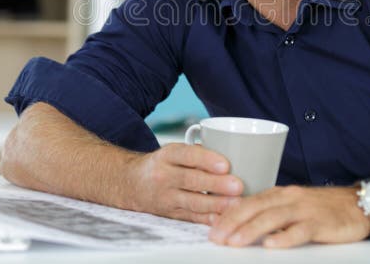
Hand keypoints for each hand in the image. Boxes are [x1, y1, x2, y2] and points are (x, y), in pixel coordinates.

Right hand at [127, 143, 243, 224]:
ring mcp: (165, 197)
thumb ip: (198, 152)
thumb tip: (230, 153)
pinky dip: (208, 218)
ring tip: (235, 203)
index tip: (225, 164)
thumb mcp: (173, 151)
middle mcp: (163, 175)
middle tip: (238, 185)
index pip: (187, 155)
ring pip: (192, 201)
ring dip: (216, 204)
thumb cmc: (161, 164)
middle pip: (191, 180)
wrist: (131, 183)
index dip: (206, 159)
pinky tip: (223, 218)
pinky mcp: (170, 213)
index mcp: (167, 155)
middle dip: (216, 184)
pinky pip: (191, 217)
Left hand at [208, 185, 369, 247]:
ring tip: (235, 242)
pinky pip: (301, 230)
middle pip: (256, 208)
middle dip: (233, 223)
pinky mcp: (321, 223)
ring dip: (252, 230)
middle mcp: (290, 198)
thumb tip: (243, 222)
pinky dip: (285, 237)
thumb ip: (271, 211)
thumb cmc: (323, 207)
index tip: (212, 229)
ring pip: (274, 218)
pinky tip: (272, 245)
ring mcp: (305, 209)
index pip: (249, 202)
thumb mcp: (293, 205)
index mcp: (281, 194)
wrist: (359, 204)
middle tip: (216, 238)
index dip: (229, 215)